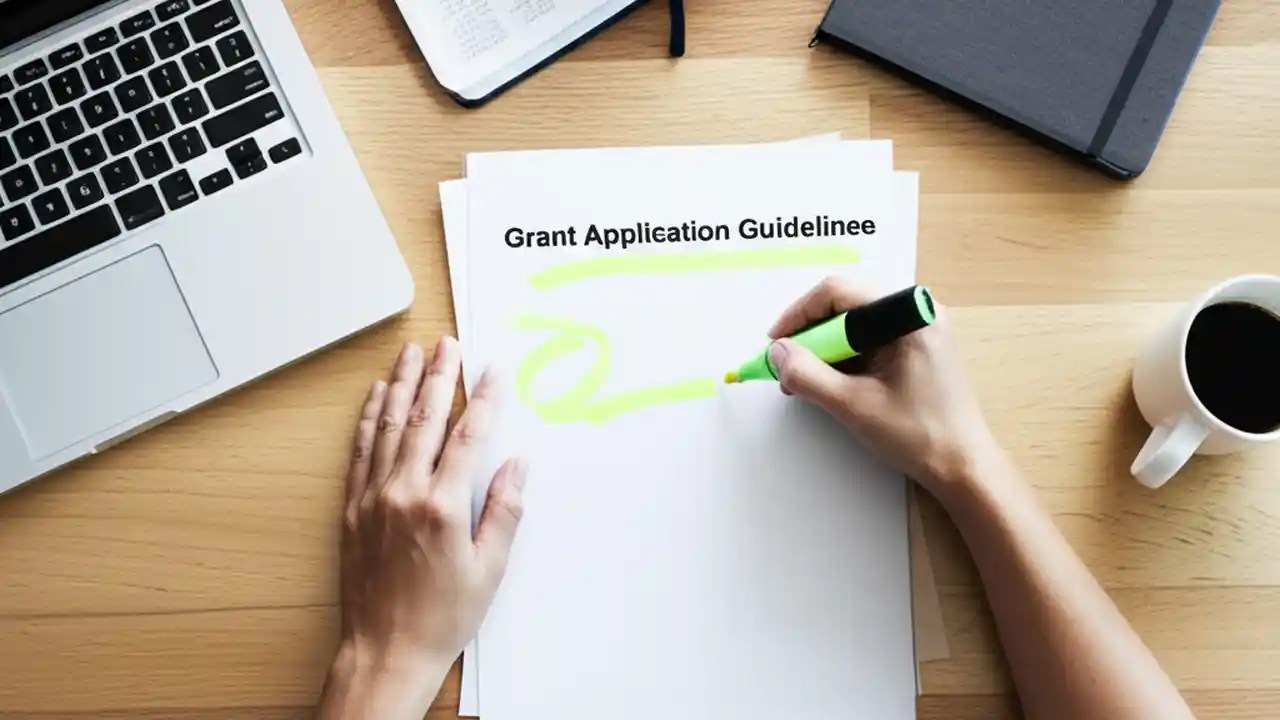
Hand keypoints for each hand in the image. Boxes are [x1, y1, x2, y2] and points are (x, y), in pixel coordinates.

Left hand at [318, 338, 526, 719]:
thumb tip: (516, 467)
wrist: (385, 651)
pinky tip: (375, 396)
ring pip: (388, 427)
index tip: (492, 372)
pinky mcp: (352, 509)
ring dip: (401, 385)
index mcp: (443, 507)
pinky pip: (360, 451)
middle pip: (424, 419)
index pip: (467, 437)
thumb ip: (504, 512)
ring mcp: (373, 498)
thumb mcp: (489, 569)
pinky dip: (368, 418)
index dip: (482, 399)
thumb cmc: (441, 617)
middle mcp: (404, 494)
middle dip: (438, 376)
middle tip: (447, 344)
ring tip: (411, 353)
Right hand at [766, 278, 1001, 498]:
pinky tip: (828, 383)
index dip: (799, 314)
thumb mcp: (852, 405)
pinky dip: (842, 358)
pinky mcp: (915, 347)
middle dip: (810, 335)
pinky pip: (868, 339)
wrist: (962, 464)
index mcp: (909, 315)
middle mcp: (916, 311)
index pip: (838, 292)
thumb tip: (777, 353)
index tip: (776, 343)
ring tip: (804, 381)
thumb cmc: (919, 435)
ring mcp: (918, 328)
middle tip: (786, 365)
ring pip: (853, 323)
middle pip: (845, 305)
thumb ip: (808, 375)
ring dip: (824, 349)